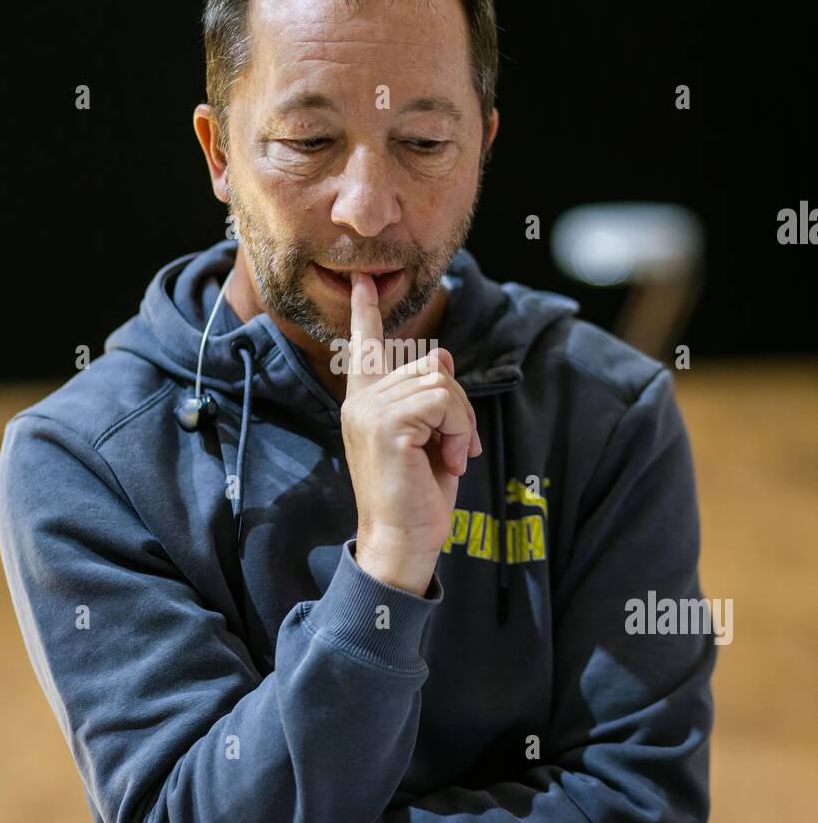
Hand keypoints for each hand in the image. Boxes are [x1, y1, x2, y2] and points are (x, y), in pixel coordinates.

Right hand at [340, 270, 481, 595]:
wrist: (402, 540)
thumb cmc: (418, 497)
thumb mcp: (433, 437)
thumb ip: (434, 396)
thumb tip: (441, 354)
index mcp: (366, 402)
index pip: (364, 347)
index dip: (365, 312)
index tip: (362, 281)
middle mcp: (361, 401)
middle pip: (432, 366)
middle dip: (459, 407)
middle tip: (455, 449)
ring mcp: (369, 410)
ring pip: (441, 382)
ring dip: (462, 422)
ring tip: (450, 457)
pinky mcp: (386, 424)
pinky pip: (443, 401)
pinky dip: (459, 429)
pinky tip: (450, 460)